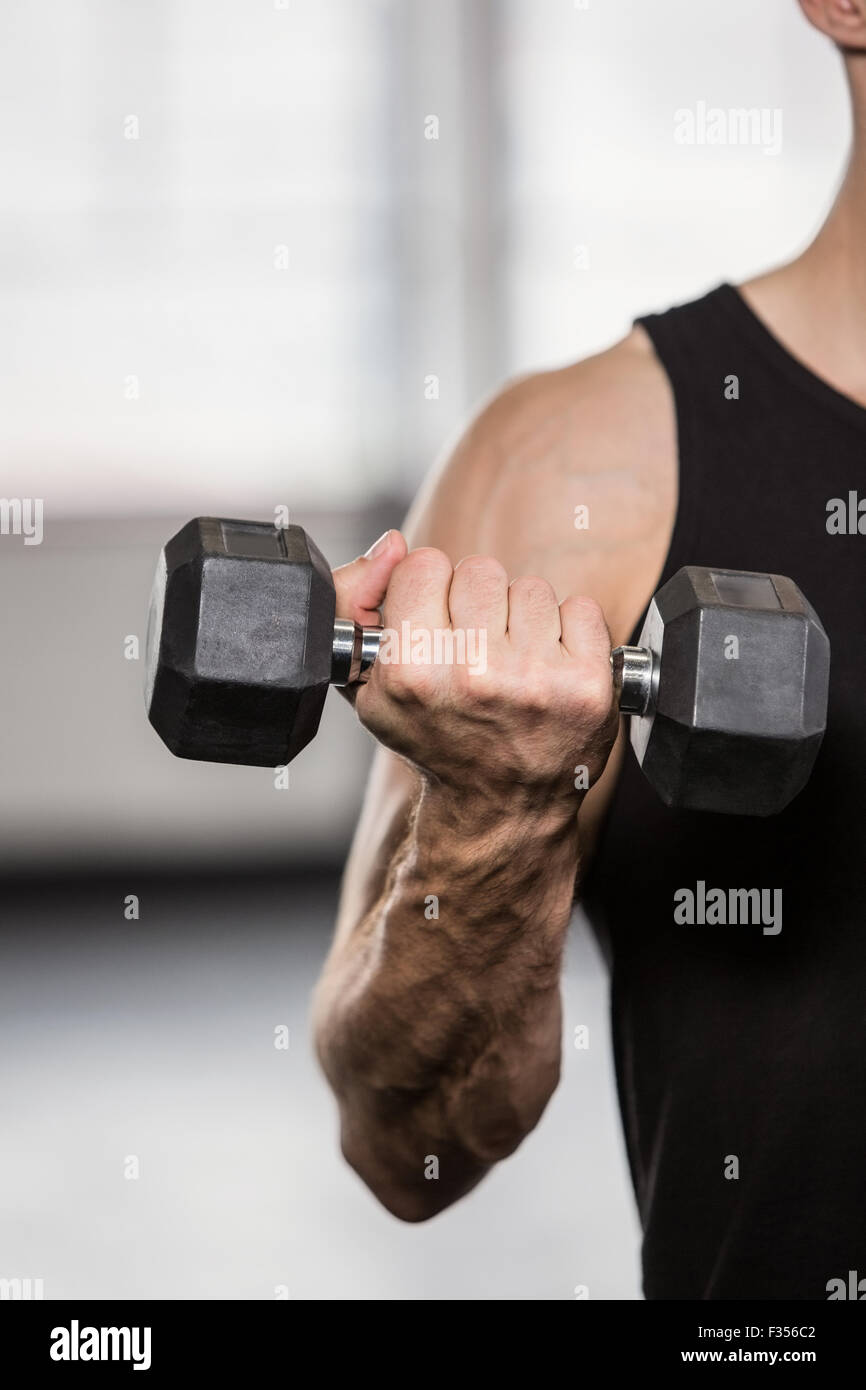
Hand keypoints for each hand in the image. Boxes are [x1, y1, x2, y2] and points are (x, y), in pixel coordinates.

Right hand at [340, 544, 618, 815]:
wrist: (499, 806)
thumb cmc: (434, 738)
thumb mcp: (368, 686)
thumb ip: (355, 602)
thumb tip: (391, 543)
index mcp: (412, 671)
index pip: (423, 565)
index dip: (429, 591)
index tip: (436, 624)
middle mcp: (474, 676)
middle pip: (480, 570)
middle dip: (479, 602)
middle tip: (477, 648)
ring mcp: (536, 681)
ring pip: (532, 588)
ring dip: (524, 619)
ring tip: (514, 664)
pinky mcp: (587, 687)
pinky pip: (581, 609)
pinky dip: (569, 632)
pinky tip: (549, 668)